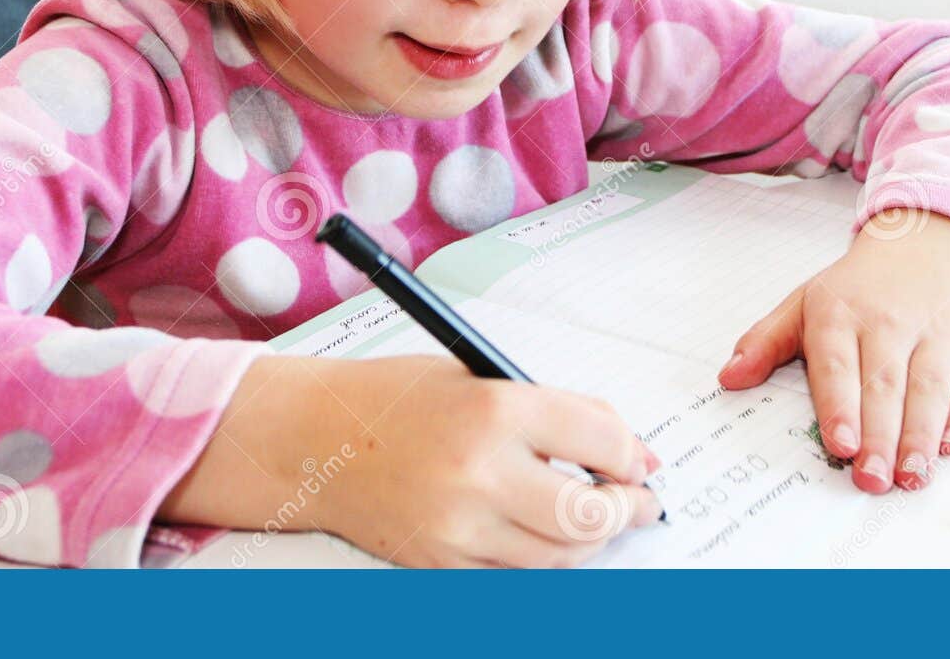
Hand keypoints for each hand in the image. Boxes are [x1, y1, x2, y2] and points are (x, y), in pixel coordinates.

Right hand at [160, 354, 662, 566]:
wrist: (312, 439)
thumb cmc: (394, 398)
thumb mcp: (477, 374)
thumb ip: (550, 410)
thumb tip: (623, 449)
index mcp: (494, 408)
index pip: (601, 438)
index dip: (632, 451)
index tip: (637, 457)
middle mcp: (480, 471)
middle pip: (590, 513)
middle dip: (627, 508)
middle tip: (636, 500)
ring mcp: (460, 526)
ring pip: (559, 554)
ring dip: (588, 537)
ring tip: (594, 515)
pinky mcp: (442, 562)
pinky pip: (516, 575)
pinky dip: (541, 558)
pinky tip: (543, 532)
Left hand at [717, 212, 949, 493]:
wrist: (923, 247)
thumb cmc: (857, 290)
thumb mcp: (802, 305)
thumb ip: (765, 343)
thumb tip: (729, 377)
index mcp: (840, 313)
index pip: (838, 365)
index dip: (840, 406)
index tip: (840, 444)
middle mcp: (890, 321)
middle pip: (885, 384)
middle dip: (881, 437)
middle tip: (873, 479)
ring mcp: (938, 329)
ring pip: (931, 387)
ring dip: (921, 436)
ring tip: (911, 477)